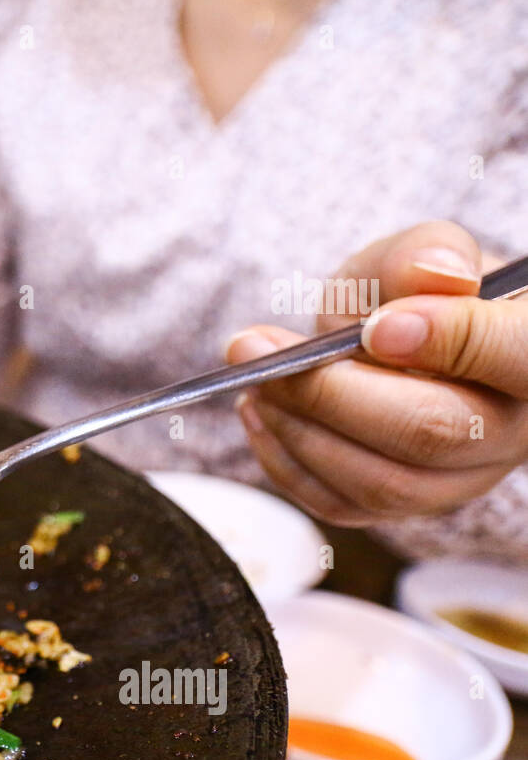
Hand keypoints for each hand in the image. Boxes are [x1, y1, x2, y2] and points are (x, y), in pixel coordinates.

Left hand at [225, 221, 527, 526]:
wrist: (396, 337)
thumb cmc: (413, 292)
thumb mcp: (418, 254)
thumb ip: (426, 255)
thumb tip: (434, 277)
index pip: (520, 355)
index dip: (451, 341)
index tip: (377, 327)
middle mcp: (515, 428)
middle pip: (434, 432)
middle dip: (331, 392)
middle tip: (256, 349)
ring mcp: (464, 477)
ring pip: (383, 481)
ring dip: (299, 429)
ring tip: (257, 380)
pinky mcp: (407, 505)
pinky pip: (345, 505)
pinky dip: (287, 462)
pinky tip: (262, 414)